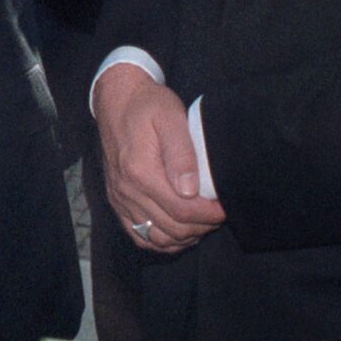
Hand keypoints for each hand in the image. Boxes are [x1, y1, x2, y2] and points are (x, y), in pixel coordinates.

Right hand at [94, 62, 224, 252]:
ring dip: (183, 237)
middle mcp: (127, 190)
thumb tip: (190, 189)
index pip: (182, 211)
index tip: (224, 207)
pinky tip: (177, 230)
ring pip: (155, 238)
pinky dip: (160, 240)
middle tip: (217, 213)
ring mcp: (120, 198)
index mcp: (141, 172)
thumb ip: (181, 153)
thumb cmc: (147, 105)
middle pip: (171, 229)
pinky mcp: (117, 200)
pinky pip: (138, 235)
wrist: (116, 100)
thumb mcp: (170, 117)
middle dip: (201, 227)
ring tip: (201, 222)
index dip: (209, 215)